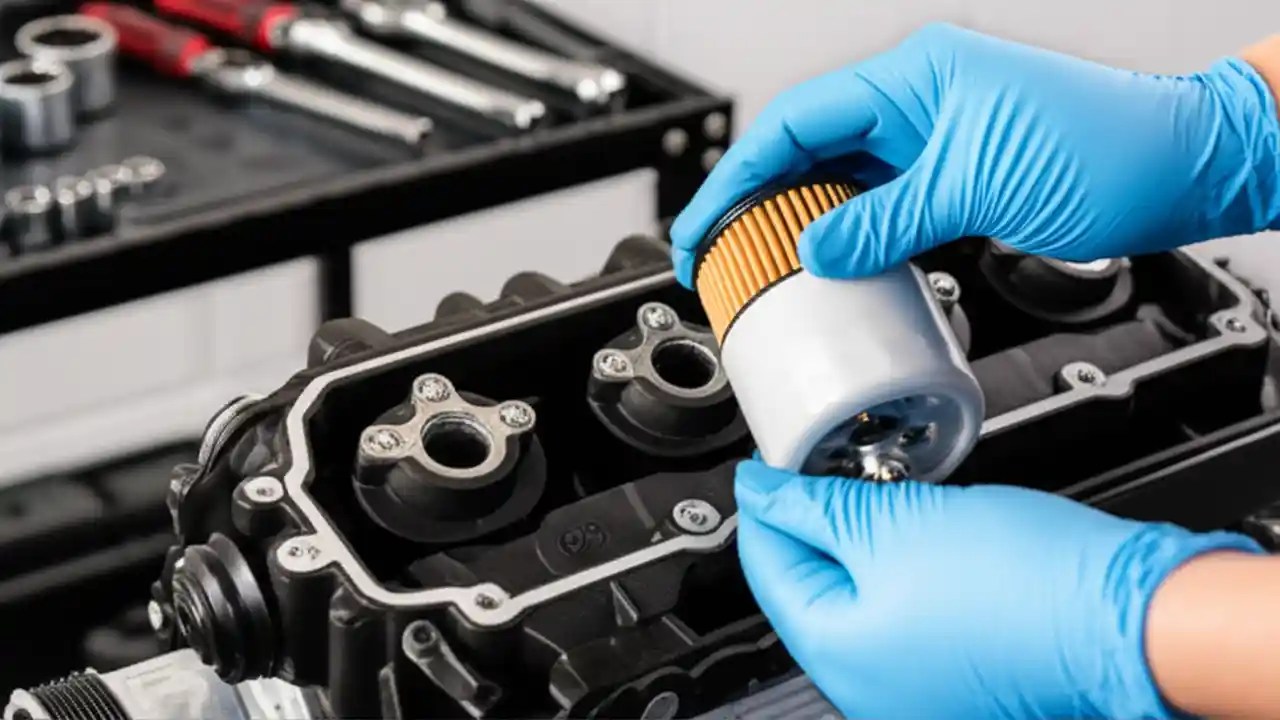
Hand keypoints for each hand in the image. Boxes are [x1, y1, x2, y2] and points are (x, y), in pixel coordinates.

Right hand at [670, 23, 1279, 286]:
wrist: (1181, 166)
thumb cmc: (1105, 150)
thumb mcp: (975, 190)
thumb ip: (883, 223)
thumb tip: (814, 250)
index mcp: (912, 79)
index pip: (795, 124)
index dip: (737, 177)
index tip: (702, 223)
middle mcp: (914, 100)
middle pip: (806, 149)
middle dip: (754, 201)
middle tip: (716, 252)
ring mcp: (931, 136)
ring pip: (838, 178)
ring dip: (797, 221)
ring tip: (758, 265)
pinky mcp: (949, 172)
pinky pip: (878, 201)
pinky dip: (847, 233)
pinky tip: (828, 264)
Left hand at [733, 460, 1261, 718]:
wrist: (1132, 616)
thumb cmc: (1027, 582)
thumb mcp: (894, 521)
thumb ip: (811, 505)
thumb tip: (763, 489)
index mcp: (837, 657)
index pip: (768, 567)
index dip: (766, 504)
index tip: (768, 464)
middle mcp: (867, 690)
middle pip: (808, 587)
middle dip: (813, 522)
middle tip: (822, 468)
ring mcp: (911, 689)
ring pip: (856, 599)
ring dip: (857, 544)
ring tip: (878, 495)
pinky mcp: (952, 677)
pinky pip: (899, 617)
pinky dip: (898, 572)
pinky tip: (917, 535)